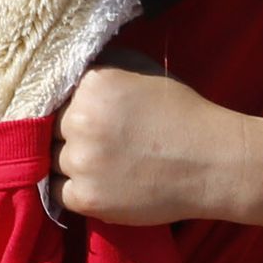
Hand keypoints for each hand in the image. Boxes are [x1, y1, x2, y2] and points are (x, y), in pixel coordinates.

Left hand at [52, 60, 245, 228]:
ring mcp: (81, 161)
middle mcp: (80, 120)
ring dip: (71, 163)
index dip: (69, 106)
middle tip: (98, 143)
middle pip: (50, 127)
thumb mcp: (139, 68)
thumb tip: (68, 68)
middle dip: (69, 134)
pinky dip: (75, 190)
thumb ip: (100, 64)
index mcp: (90, 84)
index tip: (86, 118)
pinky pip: (59, 193)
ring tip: (103, 164)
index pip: (55, 93)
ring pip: (52, 160)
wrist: (212, 163)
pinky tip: (99, 184)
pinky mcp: (87, 198)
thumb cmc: (180, 112)